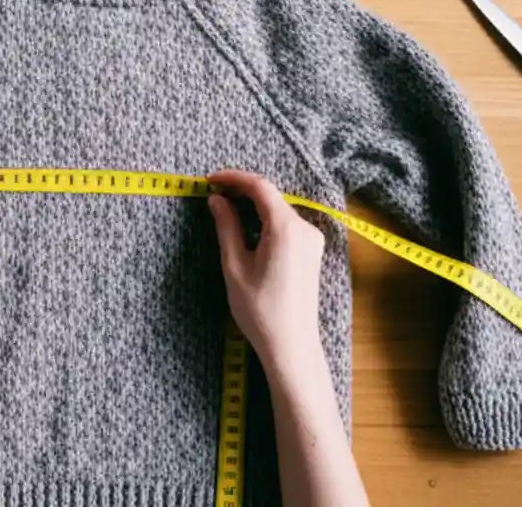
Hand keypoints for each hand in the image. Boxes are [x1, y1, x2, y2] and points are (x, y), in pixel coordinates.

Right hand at [207, 170, 325, 367]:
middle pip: (271, 196)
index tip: (209, 180)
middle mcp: (305, 228)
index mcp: (286, 229)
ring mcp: (312, 240)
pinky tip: (247, 227)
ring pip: (279, 210)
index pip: (260, 186)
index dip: (233, 178)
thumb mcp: (235, 266)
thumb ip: (227, 227)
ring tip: (225, 210)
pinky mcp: (312, 251)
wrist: (291, 344)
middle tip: (213, 194)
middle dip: (242, 190)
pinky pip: (287, 225)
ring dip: (253, 205)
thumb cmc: (259, 310)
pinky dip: (265, 219)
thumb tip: (216, 200)